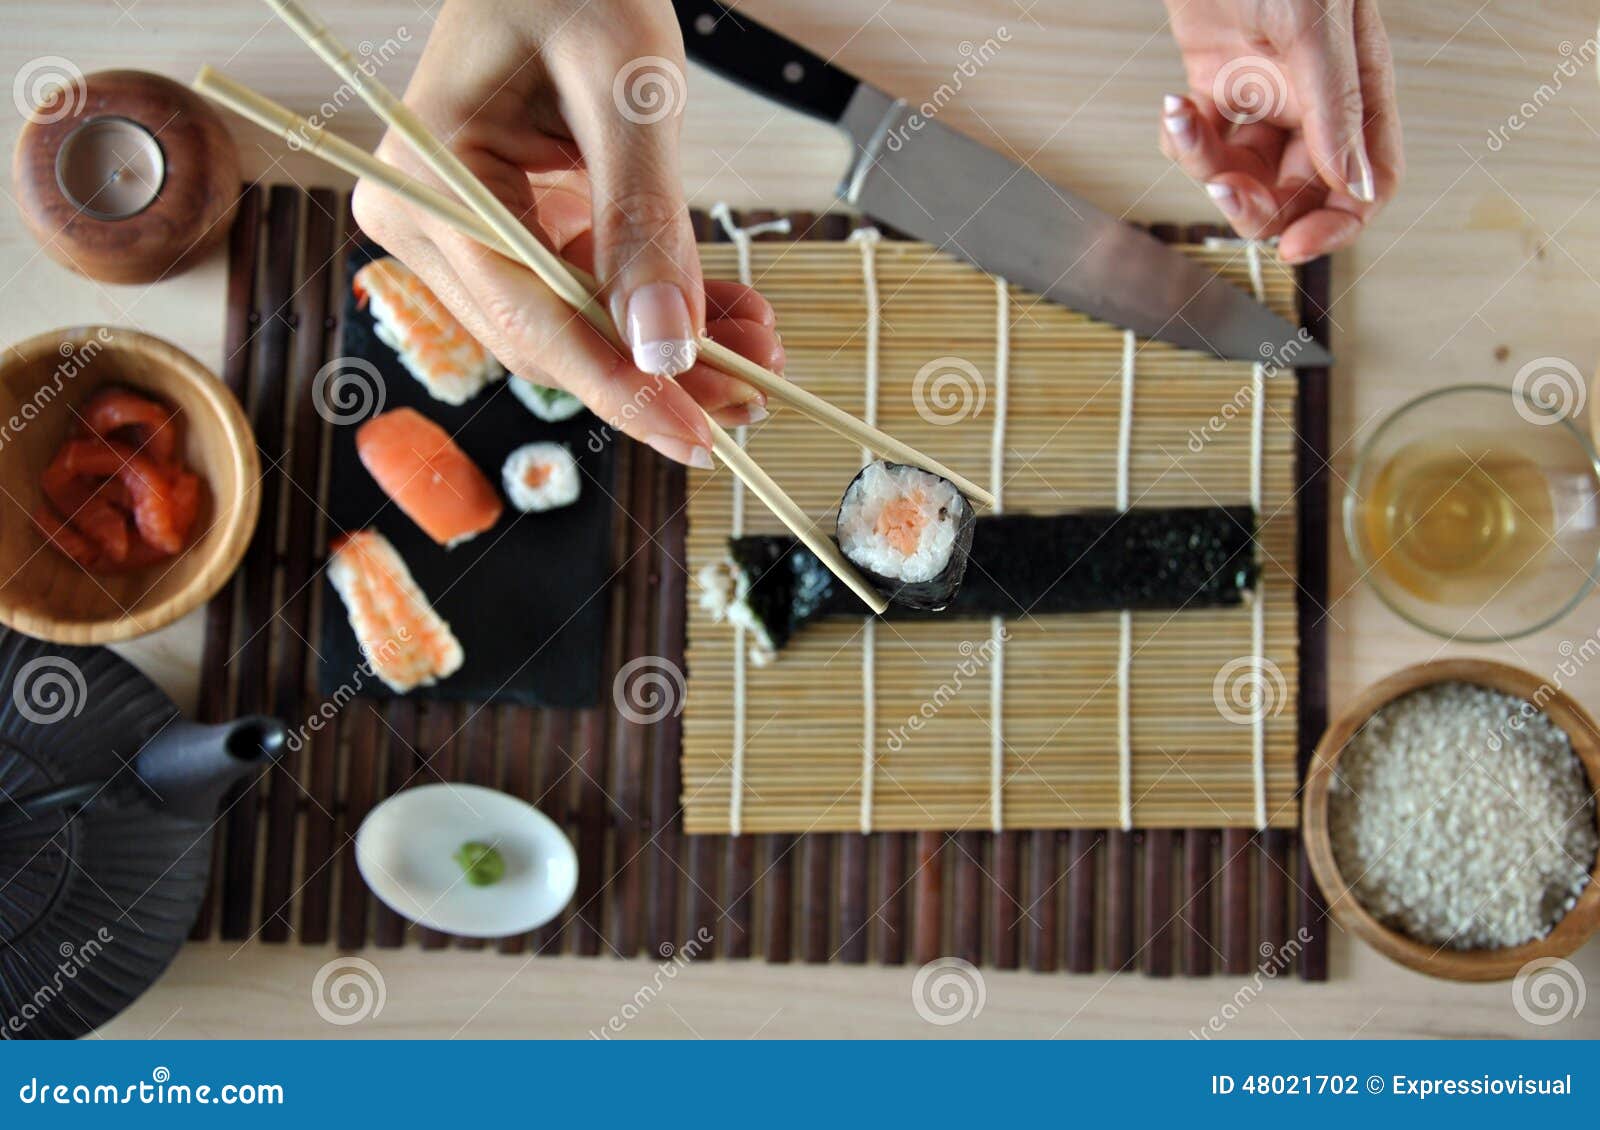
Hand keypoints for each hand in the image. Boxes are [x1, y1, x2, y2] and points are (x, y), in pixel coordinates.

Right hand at [353, 0, 780, 468]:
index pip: (530, 319)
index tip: (695, 436)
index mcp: (429, 181)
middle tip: (753, 399)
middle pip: (550, 339)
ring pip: (572, 329)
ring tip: (758, 352)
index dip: (618, 386)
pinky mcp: (505, 229)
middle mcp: (425, 219)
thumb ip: (646, 222)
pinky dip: (652, 308)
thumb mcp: (627, 90)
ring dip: (666, 349)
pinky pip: (581, 294)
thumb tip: (666, 349)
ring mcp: (460, 230)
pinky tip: (725, 315)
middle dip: (656, 375)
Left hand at [1159, 0, 1401, 262]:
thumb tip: (1356, 185)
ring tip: (1186, 122)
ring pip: (1242, 175)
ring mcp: (1263, 98)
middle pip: (1297, 193)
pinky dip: (1182, 137)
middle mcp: (1315, 103)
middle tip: (1222, 185)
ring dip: (1207, 166)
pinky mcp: (1216, 88)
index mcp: (1360, 91)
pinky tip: (1176, 105)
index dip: (1338, 223)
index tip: (1296, 247)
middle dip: (1256, 202)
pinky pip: (1202, 144)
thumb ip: (1336, 110)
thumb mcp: (1314, 29)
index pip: (1367, 182)